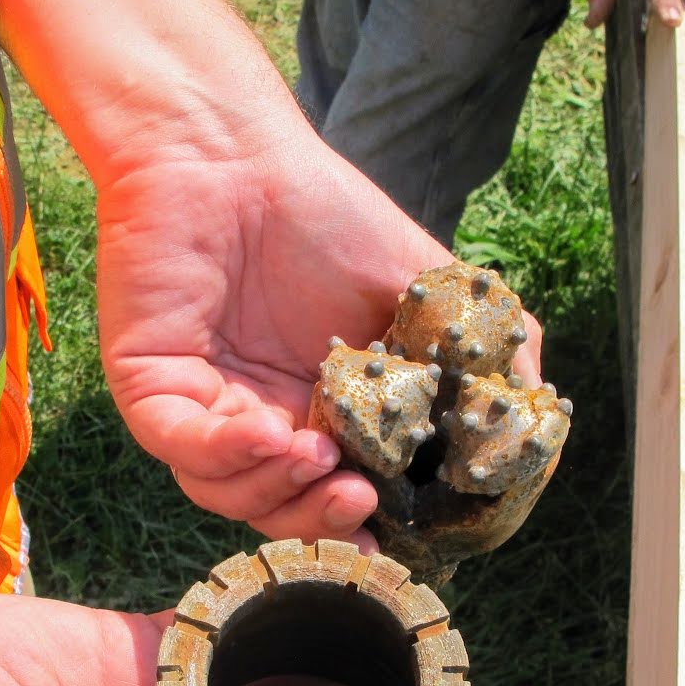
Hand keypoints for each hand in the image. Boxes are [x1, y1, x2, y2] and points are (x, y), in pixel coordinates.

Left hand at [95, 130, 543, 540]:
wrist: (232, 152)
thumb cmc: (325, 215)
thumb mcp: (428, 290)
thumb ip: (480, 356)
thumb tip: (533, 427)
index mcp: (320, 413)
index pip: (340, 494)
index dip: (369, 523)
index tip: (405, 533)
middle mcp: (259, 422)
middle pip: (283, 510)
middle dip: (323, 520)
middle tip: (362, 504)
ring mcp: (203, 409)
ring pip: (230, 493)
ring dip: (278, 492)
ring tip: (321, 459)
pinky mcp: (151, 387)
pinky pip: (182, 447)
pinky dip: (226, 455)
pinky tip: (269, 435)